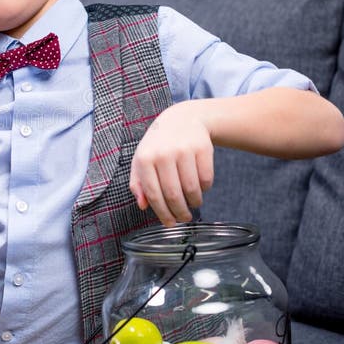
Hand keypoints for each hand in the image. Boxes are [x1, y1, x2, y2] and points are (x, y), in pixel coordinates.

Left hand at [129, 102, 214, 226]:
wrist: (182, 119)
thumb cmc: (158, 144)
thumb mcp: (141, 159)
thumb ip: (137, 183)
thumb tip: (142, 205)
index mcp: (145, 159)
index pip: (153, 194)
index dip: (162, 213)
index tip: (169, 224)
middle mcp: (163, 154)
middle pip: (173, 195)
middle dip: (180, 213)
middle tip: (184, 219)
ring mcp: (184, 150)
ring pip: (192, 189)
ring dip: (194, 202)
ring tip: (193, 203)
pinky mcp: (202, 148)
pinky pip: (206, 179)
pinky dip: (205, 189)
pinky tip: (200, 187)